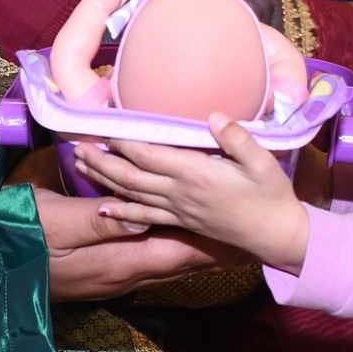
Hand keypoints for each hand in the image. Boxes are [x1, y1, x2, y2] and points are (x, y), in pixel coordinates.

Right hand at [34, 185, 243, 299]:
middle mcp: (123, 275)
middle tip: (246, 236)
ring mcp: (111, 278)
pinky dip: (166, 247)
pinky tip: (171, 237)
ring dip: (192, 250)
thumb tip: (143, 216)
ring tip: (222, 237)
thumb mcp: (59, 224)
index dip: (215, 248)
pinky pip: (145, 260)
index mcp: (119, 263)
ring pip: (163, 263)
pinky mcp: (101, 274)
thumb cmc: (20, 238)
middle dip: (213, 250)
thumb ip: (101, 222)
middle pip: (180, 263)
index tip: (246, 239)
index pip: (181, 256)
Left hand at [73, 116, 310, 269]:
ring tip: (80, 164)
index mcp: (195, 174)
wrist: (275, 235)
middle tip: (77, 144)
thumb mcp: (262, 161)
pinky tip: (103, 206)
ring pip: (131, 193)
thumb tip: (214, 116)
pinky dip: (121, 211)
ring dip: (104, 179)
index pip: (149, 154)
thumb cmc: (271, 195)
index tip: (103, 124)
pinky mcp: (181, 222)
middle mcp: (179, 193)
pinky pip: (144, 216)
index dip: (123, 140)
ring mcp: (178, 210)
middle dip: (102, 159)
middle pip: (130, 175)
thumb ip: (237, 138)